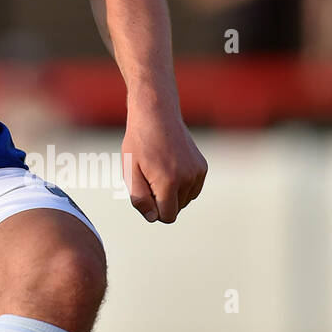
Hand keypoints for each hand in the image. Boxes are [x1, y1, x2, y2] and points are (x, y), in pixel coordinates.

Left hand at [121, 97, 206, 223]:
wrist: (156, 114)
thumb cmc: (138, 142)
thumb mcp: (129, 170)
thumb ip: (139, 198)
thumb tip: (153, 218)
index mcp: (168, 182)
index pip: (167, 216)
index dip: (153, 210)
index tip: (144, 192)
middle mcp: (188, 179)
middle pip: (176, 208)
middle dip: (162, 199)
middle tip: (149, 175)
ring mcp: (197, 172)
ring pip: (185, 200)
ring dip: (172, 192)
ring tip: (158, 169)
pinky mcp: (202, 167)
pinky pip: (192, 189)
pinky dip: (181, 184)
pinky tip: (170, 166)